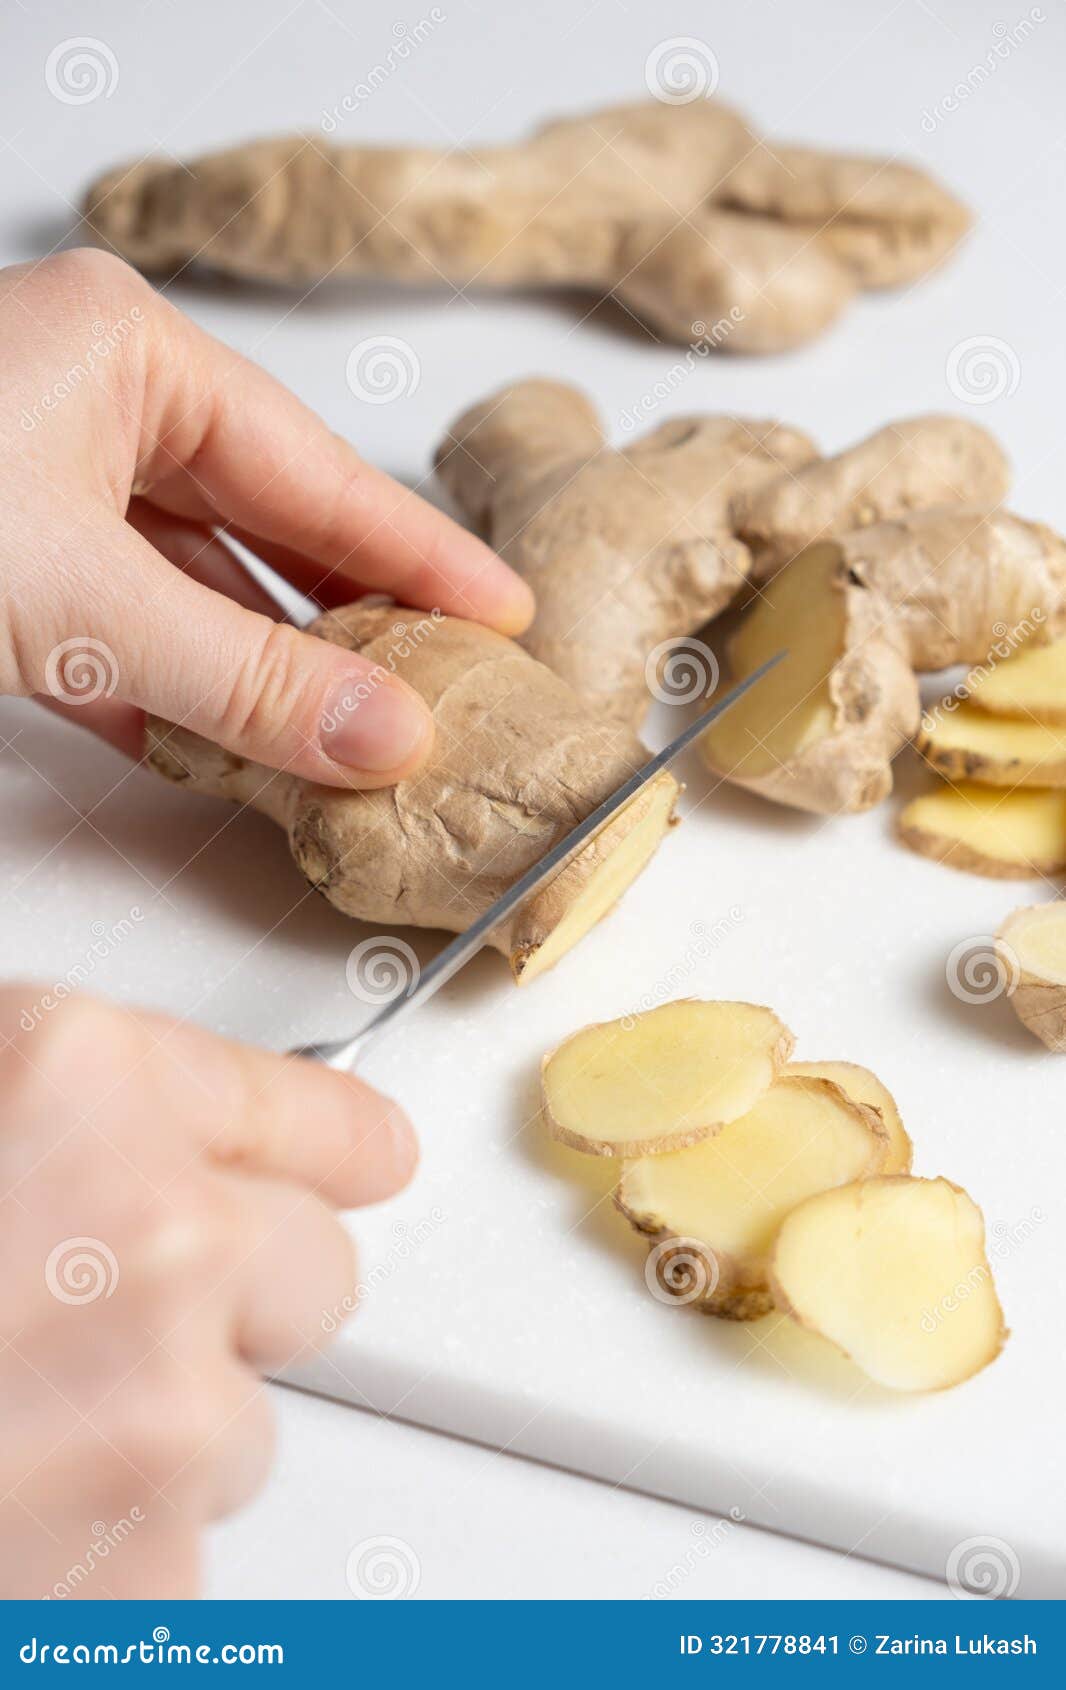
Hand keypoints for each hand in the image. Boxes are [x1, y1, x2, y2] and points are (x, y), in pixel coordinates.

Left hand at [0, 249, 532, 784]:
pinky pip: (103, 623)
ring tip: (342, 731)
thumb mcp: (79, 599)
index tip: (498, 608)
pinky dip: (155, 689)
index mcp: (125, 350)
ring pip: (179, 580)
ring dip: (247, 667)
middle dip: (340, 615)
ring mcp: (31, 473)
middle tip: (438, 676)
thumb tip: (382, 728)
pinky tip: (214, 746)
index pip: (317, 469)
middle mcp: (86, 395)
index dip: (418, 551)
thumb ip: (239, 675)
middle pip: (258, 520)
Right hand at [0, 988, 416, 1597]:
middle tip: (91, 1324)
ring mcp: (166, 1407)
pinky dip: (107, 1556)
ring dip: (150, 1439)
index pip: (311, 1109)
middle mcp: (159, 1233)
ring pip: (242, 1427)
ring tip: (9, 1427)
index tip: (364, 1157)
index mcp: (85, 1086)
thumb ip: (76, 1126)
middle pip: (317, 1269)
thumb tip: (142, 1151)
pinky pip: (179, 1554)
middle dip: (237, 1301)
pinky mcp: (146, 1571)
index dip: (328, 1143)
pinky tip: (11, 1506)